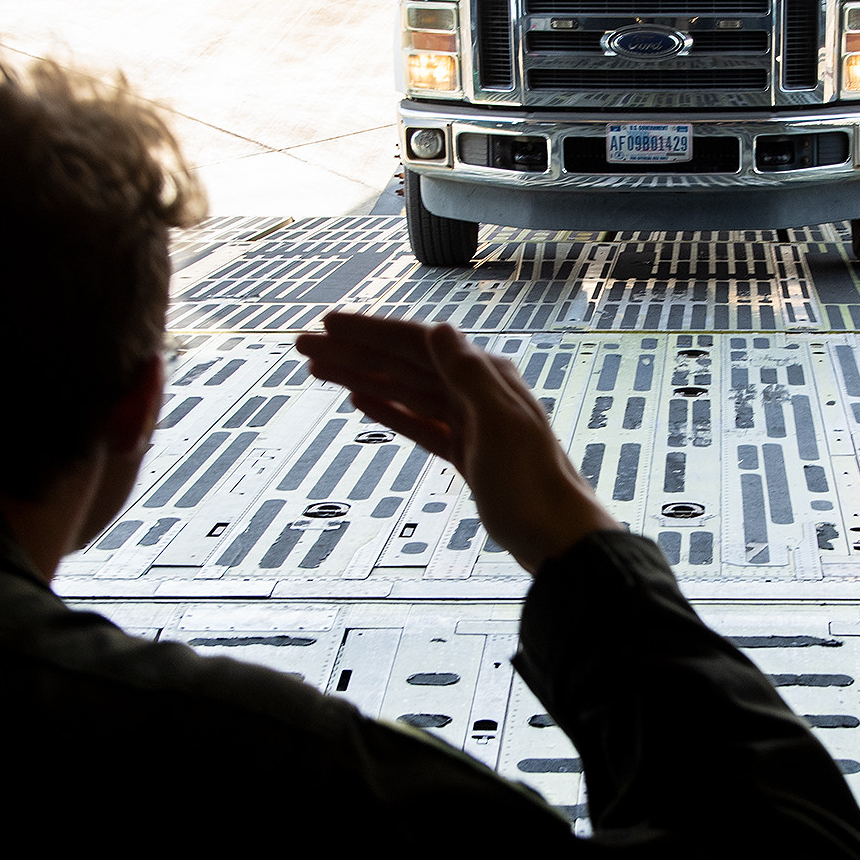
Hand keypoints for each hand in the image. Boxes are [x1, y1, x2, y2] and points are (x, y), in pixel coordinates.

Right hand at [295, 311, 614, 571]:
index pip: (417, 344)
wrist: (555, 535)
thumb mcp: (499, 422)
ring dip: (361, 377)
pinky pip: (418, 423)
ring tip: (318, 370)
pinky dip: (388, 410)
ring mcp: (469, 423)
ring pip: (405, 392)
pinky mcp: (464, 454)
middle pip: (404, 364)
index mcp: (486, 376)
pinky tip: (361, 400)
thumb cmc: (532, 481)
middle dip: (354, 353)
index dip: (371, 333)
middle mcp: (476, 392)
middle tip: (304, 347)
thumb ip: (469, 373)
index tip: (329, 325)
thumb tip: (437, 328)